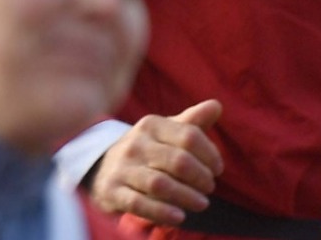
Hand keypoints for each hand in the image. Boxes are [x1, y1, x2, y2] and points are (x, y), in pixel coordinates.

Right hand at [88, 100, 224, 226]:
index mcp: (150, 125)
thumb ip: (192, 122)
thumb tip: (216, 105)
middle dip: (201, 178)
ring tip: (201, 203)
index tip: (217, 169)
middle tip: (208, 188)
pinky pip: (139, 203)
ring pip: (160, 184)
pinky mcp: (112, 190)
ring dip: (187, 197)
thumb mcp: (166, 133)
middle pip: (178, 161)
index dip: (210, 155)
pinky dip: (162, 212)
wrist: (103, 168)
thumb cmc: (147, 150)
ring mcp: (122, 168)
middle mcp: (134, 144)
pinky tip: (179, 216)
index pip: (189, 136)